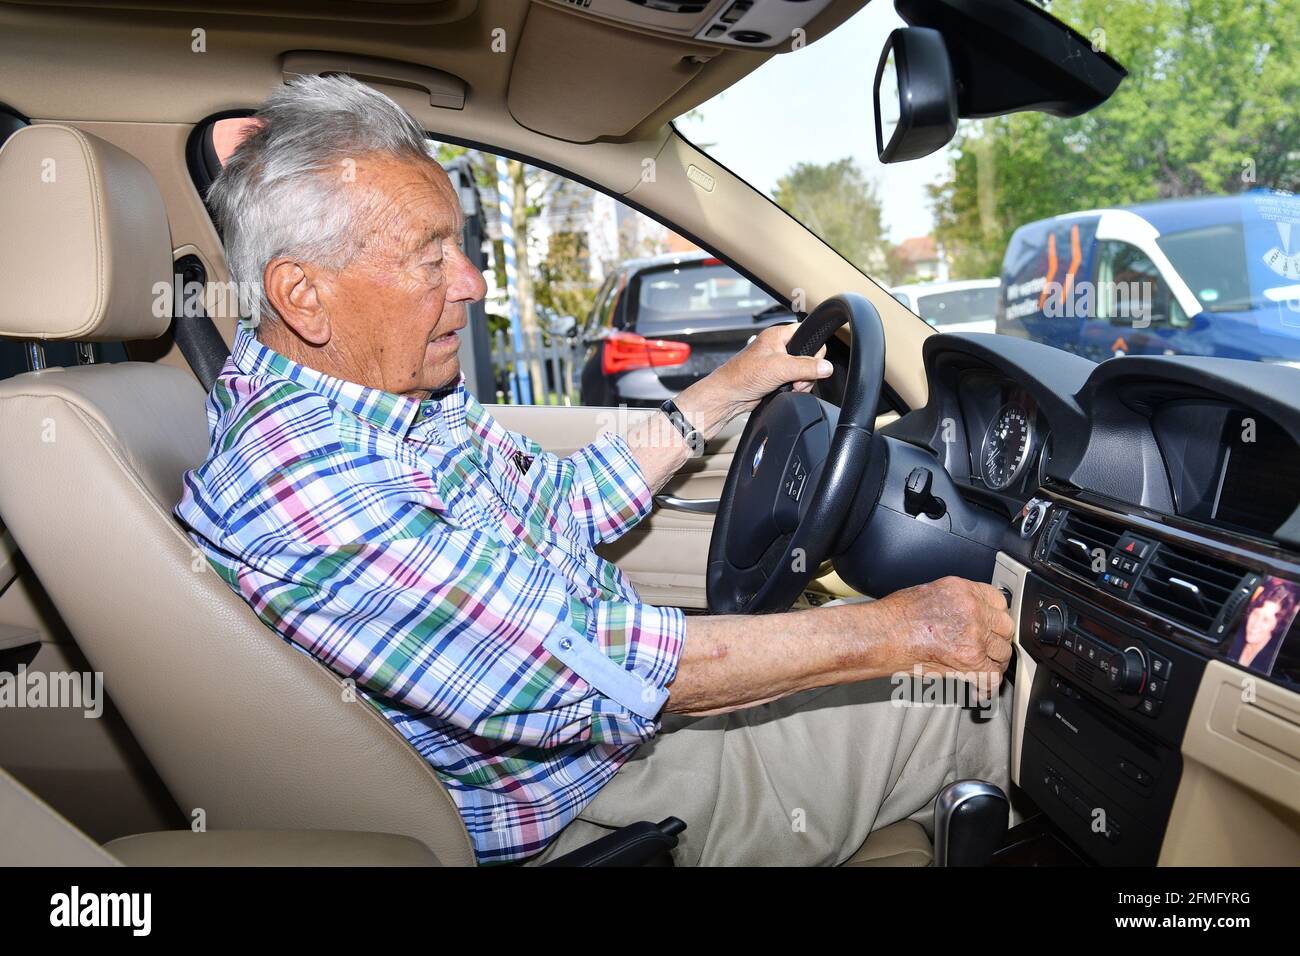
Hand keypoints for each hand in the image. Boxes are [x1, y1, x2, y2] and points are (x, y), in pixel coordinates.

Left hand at [686, 323, 832, 423]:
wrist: (729, 396)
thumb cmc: (742, 375)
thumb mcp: (779, 368)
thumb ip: (806, 366)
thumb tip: (826, 367)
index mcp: (778, 335)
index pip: (807, 332)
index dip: (813, 347)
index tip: (811, 362)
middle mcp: (779, 347)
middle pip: (809, 355)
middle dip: (807, 370)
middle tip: (797, 378)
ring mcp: (778, 363)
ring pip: (804, 370)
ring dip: (801, 381)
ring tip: (791, 386)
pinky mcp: (777, 378)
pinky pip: (796, 380)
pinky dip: (795, 387)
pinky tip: (787, 391)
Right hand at [878, 576, 1014, 689]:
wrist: (881, 636)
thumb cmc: (893, 618)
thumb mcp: (928, 594)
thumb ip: (955, 603)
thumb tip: (965, 618)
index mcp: (962, 590)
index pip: (998, 601)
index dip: (995, 618)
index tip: (993, 627)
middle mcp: (972, 609)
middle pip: (1005, 627)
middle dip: (997, 641)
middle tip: (989, 652)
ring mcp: (974, 634)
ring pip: (1002, 653)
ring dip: (994, 664)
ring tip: (983, 672)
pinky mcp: (970, 660)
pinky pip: (992, 676)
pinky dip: (988, 687)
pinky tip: (980, 691)